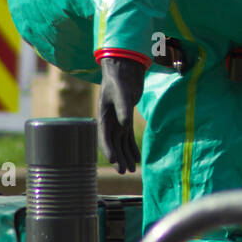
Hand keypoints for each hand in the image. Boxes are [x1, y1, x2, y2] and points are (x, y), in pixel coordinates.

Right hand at [98, 57, 145, 172]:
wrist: (124, 69)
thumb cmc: (119, 79)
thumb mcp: (121, 92)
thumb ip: (123, 108)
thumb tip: (125, 124)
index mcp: (103, 117)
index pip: (104, 137)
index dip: (109, 150)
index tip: (115, 161)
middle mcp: (109, 122)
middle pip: (113, 144)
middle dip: (118, 158)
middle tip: (124, 172)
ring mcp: (117, 121)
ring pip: (121, 143)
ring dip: (126, 156)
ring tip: (132, 170)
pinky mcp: (126, 119)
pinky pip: (128, 137)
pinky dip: (132, 147)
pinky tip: (137, 158)